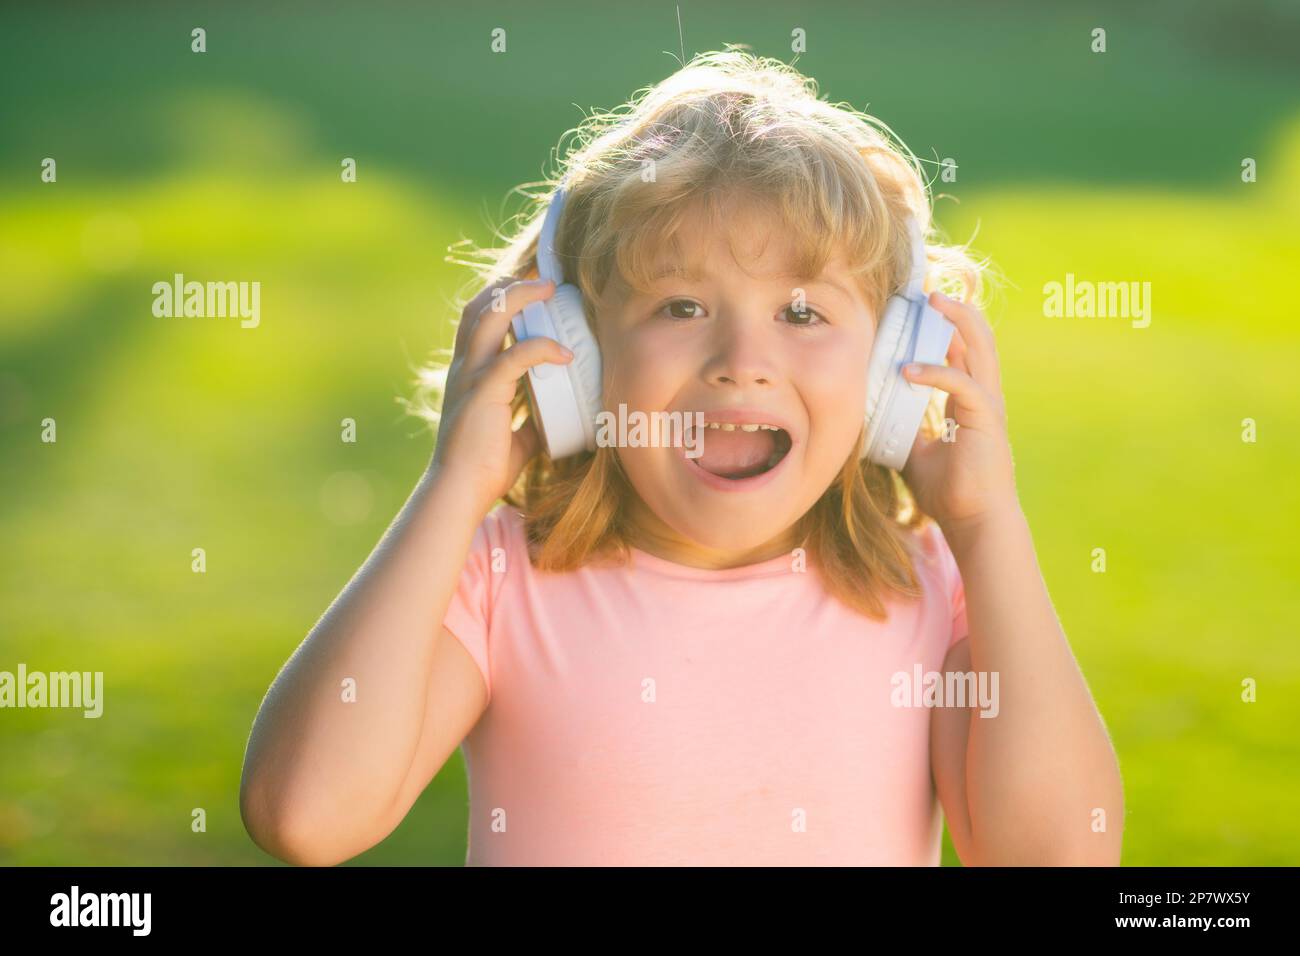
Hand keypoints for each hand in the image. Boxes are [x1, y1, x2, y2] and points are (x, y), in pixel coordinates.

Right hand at [430, 277, 572, 510]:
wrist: (459, 492)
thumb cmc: (484, 470)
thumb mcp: (515, 438)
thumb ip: (531, 421)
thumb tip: (558, 418)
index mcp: (466, 374)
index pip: (475, 320)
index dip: (500, 298)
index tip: (532, 289)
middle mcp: (463, 368)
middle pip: (480, 306)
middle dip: (513, 285)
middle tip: (547, 281)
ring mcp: (470, 377)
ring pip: (490, 317)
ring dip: (522, 297)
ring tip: (552, 291)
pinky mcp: (483, 392)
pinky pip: (515, 357)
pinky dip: (542, 349)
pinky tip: (565, 354)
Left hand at [899, 291, 1019, 535]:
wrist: (975, 522)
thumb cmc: (950, 491)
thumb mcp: (915, 454)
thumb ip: (900, 431)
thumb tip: (865, 421)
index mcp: (970, 402)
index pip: (962, 353)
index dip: (946, 327)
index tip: (921, 308)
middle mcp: (982, 397)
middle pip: (978, 339)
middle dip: (956, 310)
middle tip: (927, 291)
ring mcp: (988, 406)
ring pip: (981, 349)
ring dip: (958, 322)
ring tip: (932, 303)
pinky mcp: (986, 419)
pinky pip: (962, 384)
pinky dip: (936, 373)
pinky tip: (907, 371)